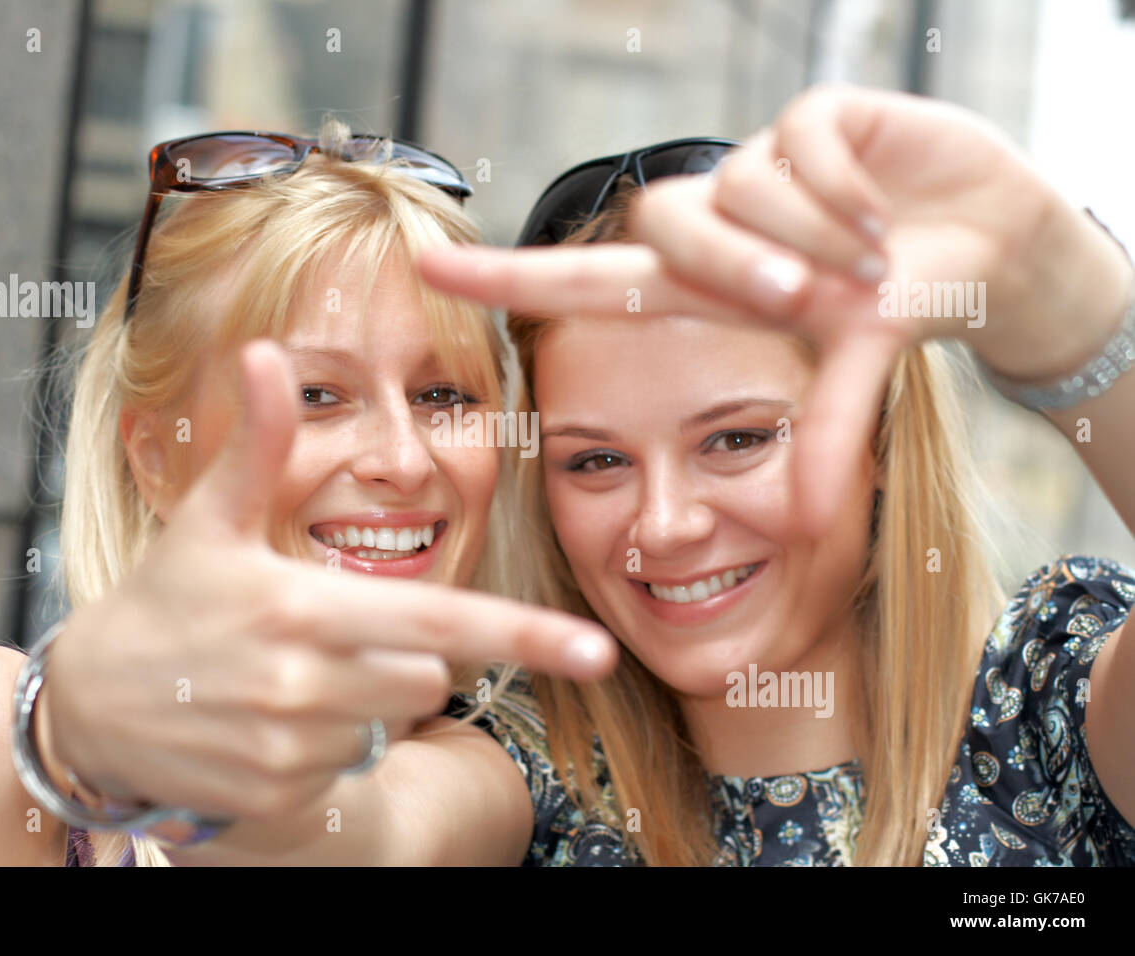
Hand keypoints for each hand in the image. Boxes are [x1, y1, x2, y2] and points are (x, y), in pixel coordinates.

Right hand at [37, 340, 616, 822]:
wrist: (89, 707)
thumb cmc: (165, 600)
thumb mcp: (209, 521)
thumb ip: (259, 444)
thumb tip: (268, 352)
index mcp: (300, 608)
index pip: (439, 624)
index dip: (525, 635)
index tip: (596, 652)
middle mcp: (303, 685)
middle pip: (429, 677)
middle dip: (407, 654)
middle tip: (333, 633)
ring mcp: (290, 747)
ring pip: (392, 721)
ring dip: (364, 699)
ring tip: (290, 676)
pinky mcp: (278, 795)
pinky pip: (350, 766)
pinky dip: (328, 744)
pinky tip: (270, 720)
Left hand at [417, 83, 1130, 533]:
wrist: (992, 246)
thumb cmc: (905, 308)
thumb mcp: (858, 374)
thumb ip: (825, 437)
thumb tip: (811, 527)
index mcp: (701, 288)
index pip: (581, 280)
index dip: (505, 279)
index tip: (425, 269)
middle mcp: (715, 222)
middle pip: (667, 225)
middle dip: (742, 267)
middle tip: (809, 296)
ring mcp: (755, 164)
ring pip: (741, 186)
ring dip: (814, 235)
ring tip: (870, 254)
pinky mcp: (809, 115)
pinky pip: (804, 146)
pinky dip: (852, 189)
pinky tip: (884, 208)